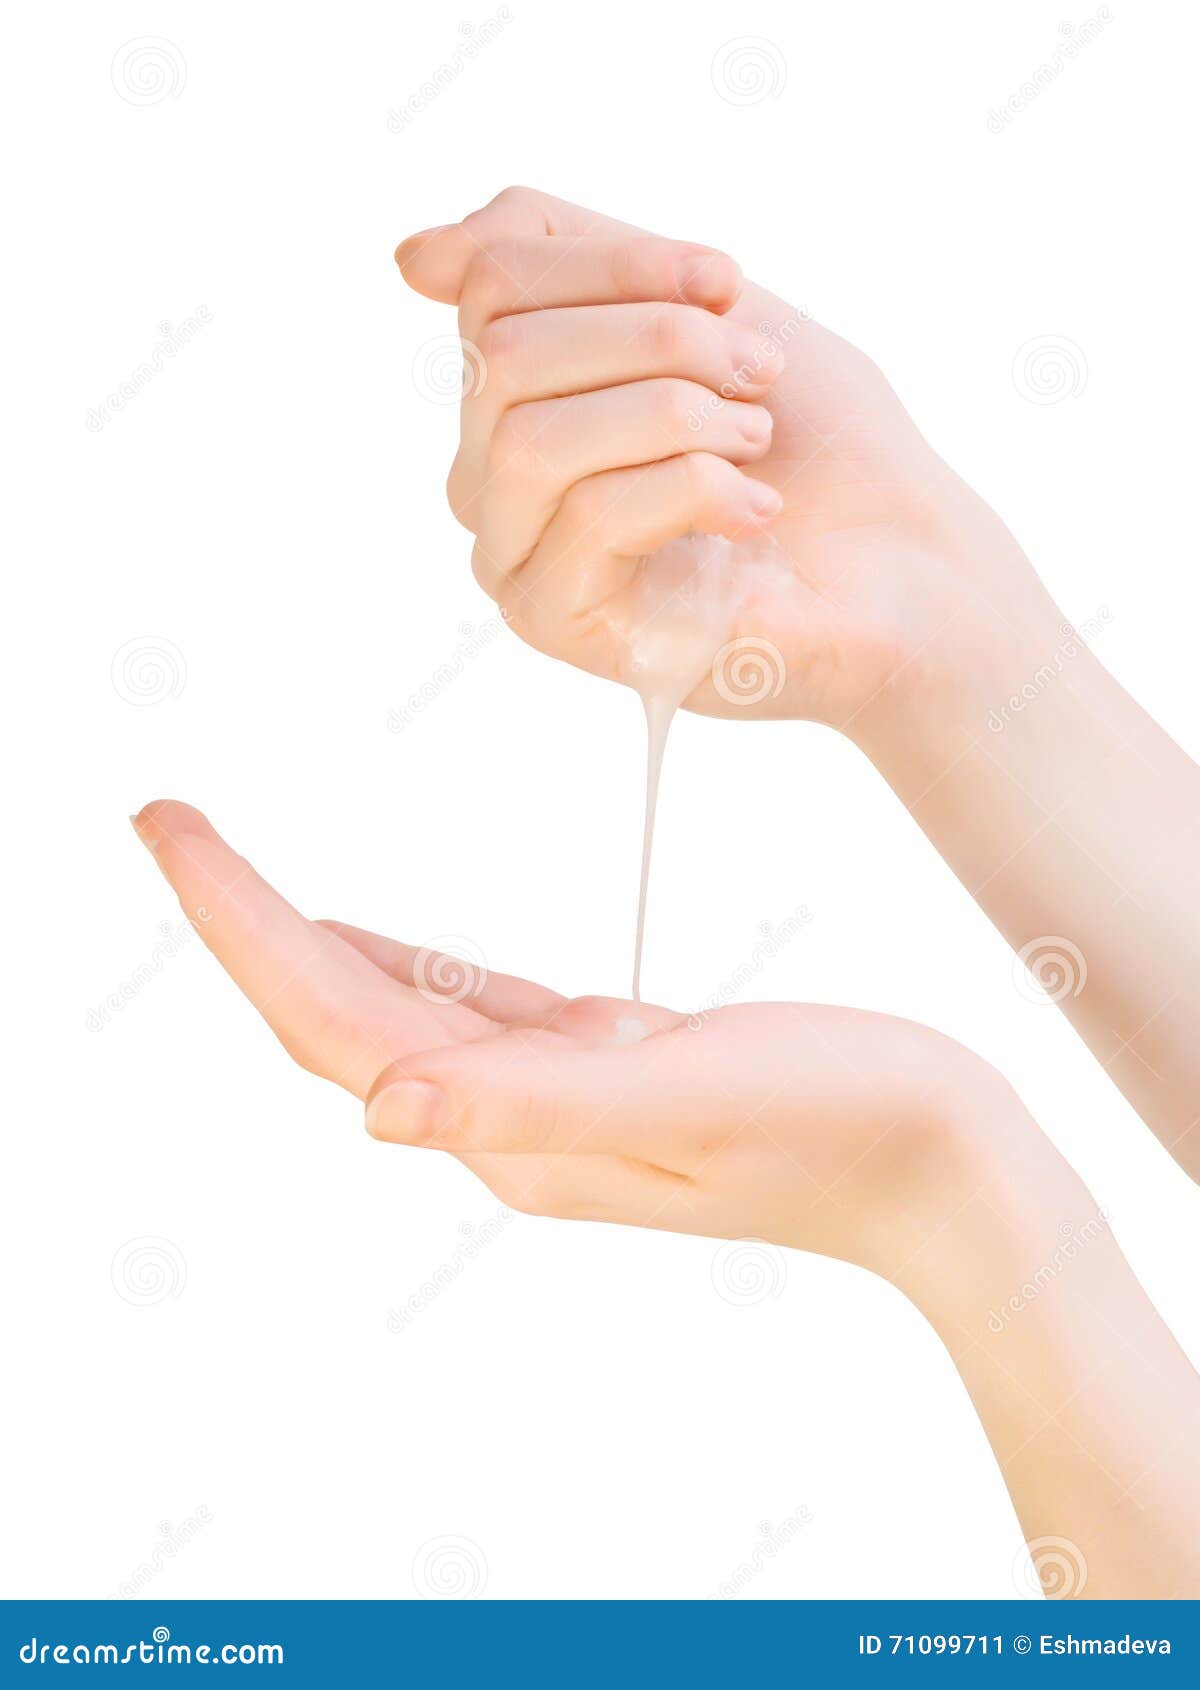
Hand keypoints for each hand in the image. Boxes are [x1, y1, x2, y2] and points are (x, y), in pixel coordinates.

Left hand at [131, 799, 1003, 1281]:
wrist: (950, 1170)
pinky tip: (364, 936)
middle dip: (241, 919)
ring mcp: (555, 1095)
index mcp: (516, 1130)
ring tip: (226, 865)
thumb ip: (536, 1105)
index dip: (241, 928)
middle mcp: (513, 1121)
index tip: (167, 831)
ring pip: (387, 1009)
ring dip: (299, 937)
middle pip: (335, 1013)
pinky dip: (395, 963)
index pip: (335, 1023)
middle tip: (163, 819)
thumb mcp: (687, 1105)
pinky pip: (463, 1011)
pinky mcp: (603, 1066)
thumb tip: (383, 1107)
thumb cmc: (844, 1128)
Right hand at [395, 186, 1059, 728]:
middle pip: (504, 356)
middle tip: (758, 373)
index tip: (727, 283)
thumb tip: (409, 257)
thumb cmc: (818, 444)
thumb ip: (565, 258)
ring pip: (532, 439)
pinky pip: (587, 516)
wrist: (906, 569)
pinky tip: (757, 514)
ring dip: (675, 415)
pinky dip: (694, 489)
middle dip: (655, 340)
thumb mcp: (699, 308)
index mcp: (518, 393)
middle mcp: (492, 478)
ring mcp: (517, 557)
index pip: (492, 285)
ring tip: (756, 439)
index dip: (618, 262)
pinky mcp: (558, 625)